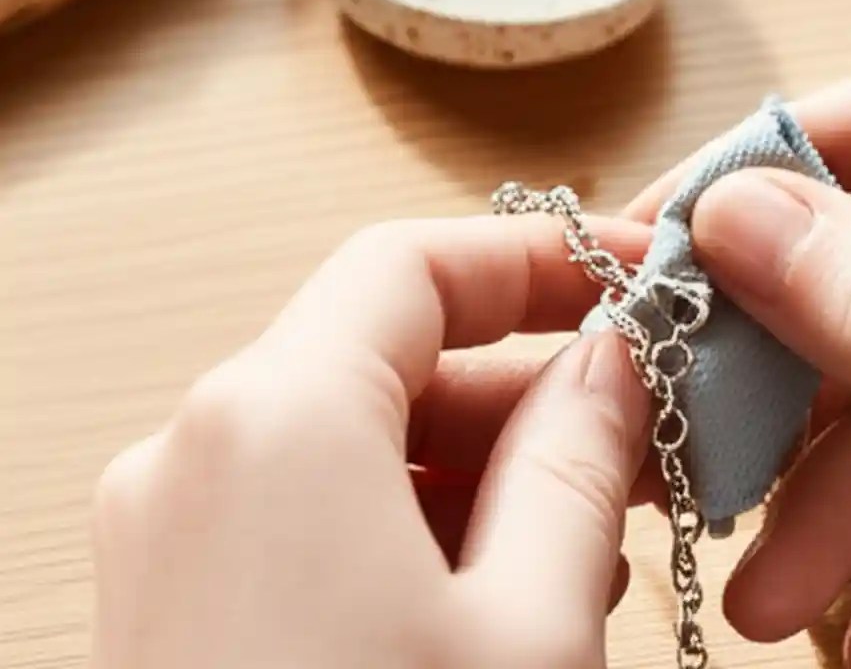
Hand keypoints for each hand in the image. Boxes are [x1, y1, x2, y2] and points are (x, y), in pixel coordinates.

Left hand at [90, 216, 657, 668]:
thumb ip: (578, 459)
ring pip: (358, 440)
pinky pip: (317, 515)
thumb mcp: (533, 623)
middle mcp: (200, 454)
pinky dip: (420, 523)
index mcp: (276, 418)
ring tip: (595, 526)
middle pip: (387, 353)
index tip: (626, 272)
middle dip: (526, 383)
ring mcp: (177, 533)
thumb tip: (612, 359)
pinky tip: (504, 589)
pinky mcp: (183, 603)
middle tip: (644, 427)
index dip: (532, 257)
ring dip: (484, 463)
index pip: (412, 265)